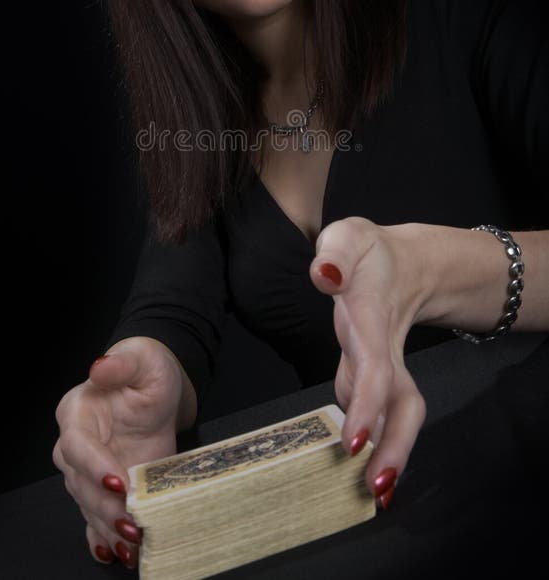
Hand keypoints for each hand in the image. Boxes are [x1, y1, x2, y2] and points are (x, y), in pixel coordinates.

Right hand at [53, 337, 186, 567]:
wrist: (156, 389)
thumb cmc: (147, 371)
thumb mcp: (142, 360)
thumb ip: (122, 363)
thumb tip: (100, 368)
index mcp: (76, 413)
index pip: (77, 445)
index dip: (94, 465)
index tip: (118, 481)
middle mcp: (75, 447)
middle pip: (79, 483)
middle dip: (103, 506)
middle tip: (130, 523)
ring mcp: (88, 472)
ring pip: (89, 505)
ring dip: (107, 526)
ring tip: (131, 542)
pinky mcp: (105, 489)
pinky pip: (96, 518)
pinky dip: (103, 538)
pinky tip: (116, 554)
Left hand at [309, 217, 428, 508]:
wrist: (405, 261)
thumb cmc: (366, 252)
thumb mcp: (348, 236)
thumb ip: (336, 253)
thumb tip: (324, 277)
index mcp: (373, 318)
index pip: (374, 367)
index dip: (367, 404)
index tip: (355, 443)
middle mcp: (383, 349)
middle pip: (402, 403)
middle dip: (394, 446)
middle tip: (378, 489)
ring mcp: (384, 364)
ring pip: (398, 412)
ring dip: (390, 451)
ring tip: (375, 494)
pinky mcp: (377, 374)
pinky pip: (380, 410)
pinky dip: (375, 437)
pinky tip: (360, 466)